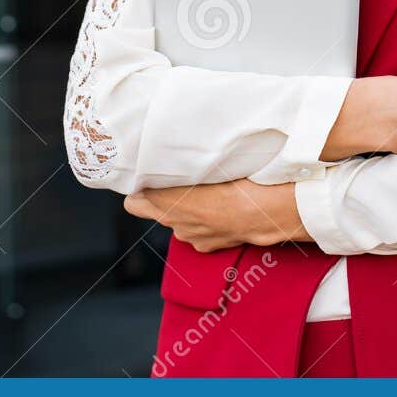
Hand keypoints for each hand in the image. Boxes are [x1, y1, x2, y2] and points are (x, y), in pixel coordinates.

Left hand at [123, 178, 310, 251]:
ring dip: (186, 211)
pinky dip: (205, 225)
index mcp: (165, 202)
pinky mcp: (206, 246)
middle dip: (161, 199)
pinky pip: (198, 233)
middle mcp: (173, 222)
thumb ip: (181, 161)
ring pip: (179, 222)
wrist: (263, 211)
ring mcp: (190, 236)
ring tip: (208, 193)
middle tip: (177, 182)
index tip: (149, 178)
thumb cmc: (236, 181)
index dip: (140, 189)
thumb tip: (171, 150)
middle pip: (154, 211)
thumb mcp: (206, 162)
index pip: (134, 202)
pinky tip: (222, 211)